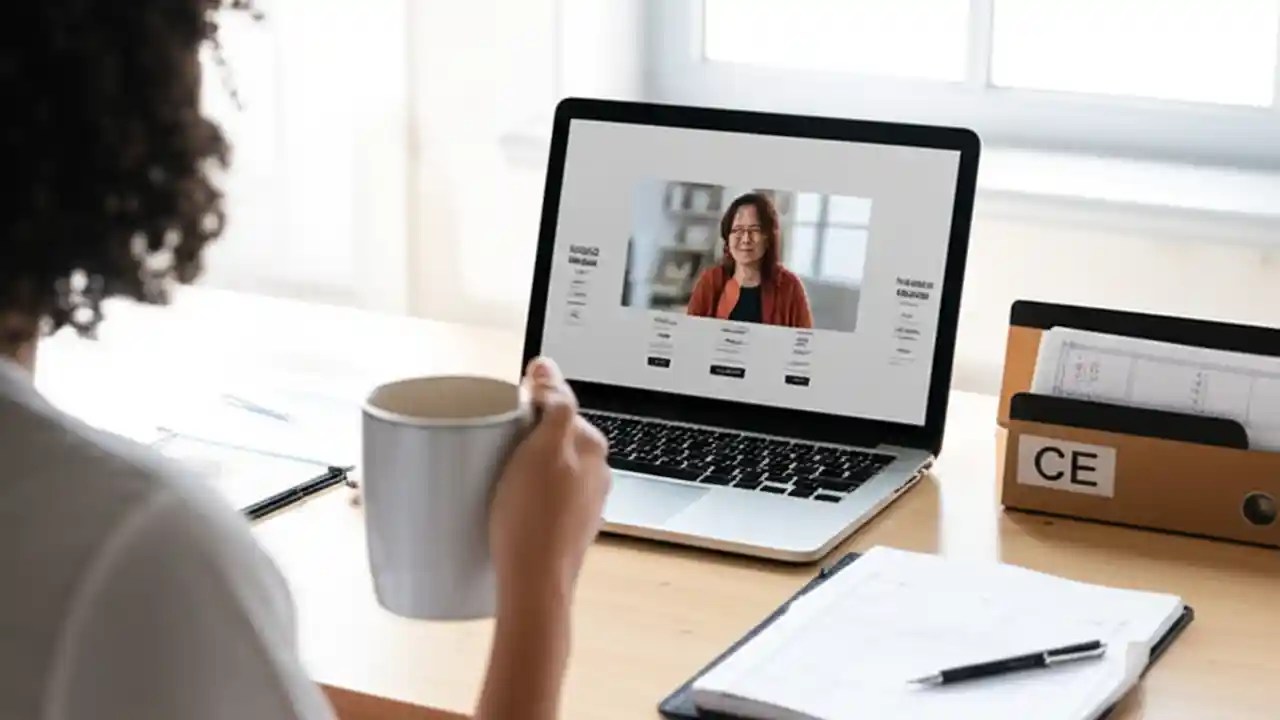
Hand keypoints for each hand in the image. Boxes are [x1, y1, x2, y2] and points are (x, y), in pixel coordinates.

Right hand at [489, 357, 610, 604]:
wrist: (534, 584)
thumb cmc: (534, 520)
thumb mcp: (543, 447)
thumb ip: (553, 402)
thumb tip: (548, 367)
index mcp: (594, 447)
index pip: (560, 404)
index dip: (528, 402)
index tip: (503, 410)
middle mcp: (597, 473)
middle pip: (554, 435)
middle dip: (525, 435)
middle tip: (495, 445)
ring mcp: (583, 502)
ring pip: (549, 467)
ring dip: (524, 465)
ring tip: (497, 478)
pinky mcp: (566, 525)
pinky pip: (544, 495)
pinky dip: (526, 493)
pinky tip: (508, 505)